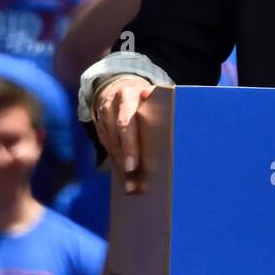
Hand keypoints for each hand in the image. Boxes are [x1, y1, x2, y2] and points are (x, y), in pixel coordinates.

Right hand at [92, 74, 155, 193]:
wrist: (116, 85)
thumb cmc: (143, 94)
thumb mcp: (151, 92)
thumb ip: (159, 100)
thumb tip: (174, 105)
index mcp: (127, 95)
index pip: (126, 123)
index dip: (130, 146)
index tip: (133, 165)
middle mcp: (112, 107)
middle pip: (118, 139)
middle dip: (125, 162)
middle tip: (133, 183)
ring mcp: (103, 119)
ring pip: (112, 147)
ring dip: (121, 169)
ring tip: (132, 188)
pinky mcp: (100, 130)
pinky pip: (108, 150)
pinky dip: (117, 166)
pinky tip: (126, 180)